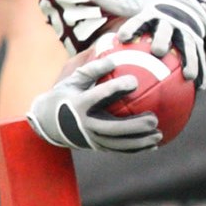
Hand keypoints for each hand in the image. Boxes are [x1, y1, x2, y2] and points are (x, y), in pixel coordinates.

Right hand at [26, 50, 160, 152]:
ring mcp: (89, 138)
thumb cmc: (65, 95)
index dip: (116, 88)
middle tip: (154, 118)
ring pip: (117, 143)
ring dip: (139, 142)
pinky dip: (136, 149)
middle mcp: (84, 124)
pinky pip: (118, 149)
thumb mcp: (73, 79)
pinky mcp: (95, 147)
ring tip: (159, 135)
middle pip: (112, 128)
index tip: (135, 81)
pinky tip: (154, 145)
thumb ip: (93, 69)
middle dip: (134, 126)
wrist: (46, 122)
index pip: (98, 95)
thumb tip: (114, 56)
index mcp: (78, 103)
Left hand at [86, 0, 205, 89]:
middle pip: (166, 31)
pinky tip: (200, 89)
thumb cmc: (158, 2)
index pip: (140, 19)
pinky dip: (201, 71)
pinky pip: (199, 57)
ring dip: (189, 61)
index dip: (131, 27)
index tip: (122, 37)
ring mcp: (187, 30)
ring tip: (188, 76)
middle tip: (158, 51)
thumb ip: (115, 2)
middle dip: (163, 40)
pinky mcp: (198, 39)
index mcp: (153, 12)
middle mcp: (171, 21)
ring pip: (188, 47)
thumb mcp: (138, 1)